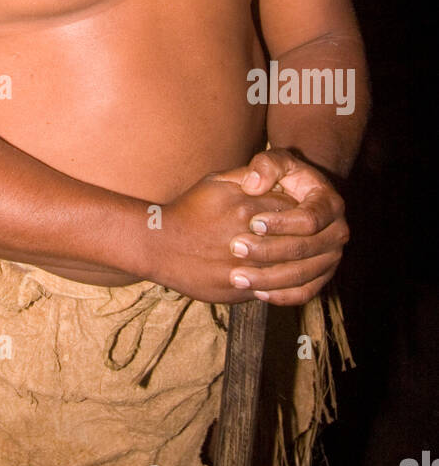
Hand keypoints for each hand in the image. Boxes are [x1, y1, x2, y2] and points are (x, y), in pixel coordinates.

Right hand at [154, 174, 296, 302]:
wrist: (159, 244)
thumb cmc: (189, 210)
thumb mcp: (216, 182)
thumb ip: (247, 176)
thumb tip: (274, 178)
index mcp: (247, 206)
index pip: (292, 208)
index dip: (300, 209)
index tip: (301, 212)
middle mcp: (249, 236)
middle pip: (294, 237)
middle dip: (303, 236)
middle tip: (305, 235)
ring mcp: (245, 265)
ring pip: (286, 267)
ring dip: (294, 263)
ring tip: (293, 257)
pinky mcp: (239, 289)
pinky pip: (271, 289)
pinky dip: (280, 285)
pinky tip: (278, 277)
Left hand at [216, 148, 349, 305]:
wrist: (298, 199)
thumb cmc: (284, 177)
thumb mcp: (278, 161)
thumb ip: (266, 165)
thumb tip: (253, 184)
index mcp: (330, 203)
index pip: (309, 219)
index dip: (281, 222)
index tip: (252, 222)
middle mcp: (337, 233)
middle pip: (305, 249)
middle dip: (268, 251)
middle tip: (236, 248)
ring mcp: (332, 257)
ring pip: (303, 275)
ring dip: (269, 279)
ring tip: (237, 276)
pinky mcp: (323, 276)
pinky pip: (305, 292)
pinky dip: (282, 296)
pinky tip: (255, 293)